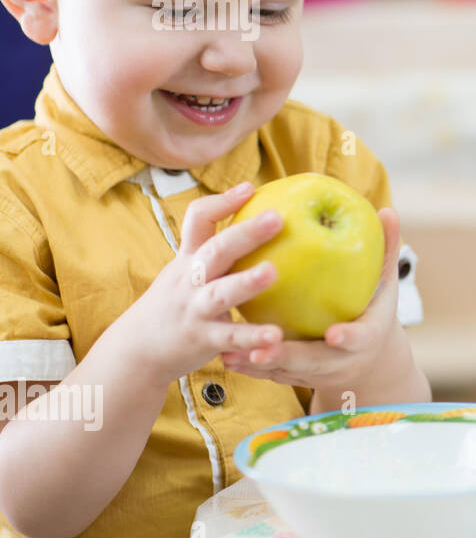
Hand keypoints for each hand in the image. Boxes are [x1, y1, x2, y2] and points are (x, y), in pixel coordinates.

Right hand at [118, 181, 286, 387]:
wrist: (135, 350)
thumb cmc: (176, 302)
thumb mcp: (187, 270)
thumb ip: (216, 249)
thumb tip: (259, 218)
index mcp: (190, 257)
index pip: (198, 220)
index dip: (222, 202)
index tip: (251, 188)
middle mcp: (191, 279)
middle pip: (216, 250)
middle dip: (246, 233)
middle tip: (277, 218)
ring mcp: (196, 309)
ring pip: (221, 293)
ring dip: (246, 282)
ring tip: (272, 272)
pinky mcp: (202, 339)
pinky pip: (230, 338)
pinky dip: (252, 337)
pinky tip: (276, 336)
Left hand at [219, 206, 408, 394]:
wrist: (371, 360)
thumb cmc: (374, 310)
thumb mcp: (387, 283)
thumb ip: (386, 251)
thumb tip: (387, 209)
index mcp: (368, 338)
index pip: (360, 339)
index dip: (348, 338)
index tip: (333, 335)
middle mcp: (341, 362)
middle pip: (313, 362)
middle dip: (286, 357)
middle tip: (262, 348)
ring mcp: (317, 373)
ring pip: (286, 373)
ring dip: (259, 365)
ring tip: (232, 352)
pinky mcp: (297, 378)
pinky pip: (271, 375)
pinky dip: (250, 368)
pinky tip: (226, 355)